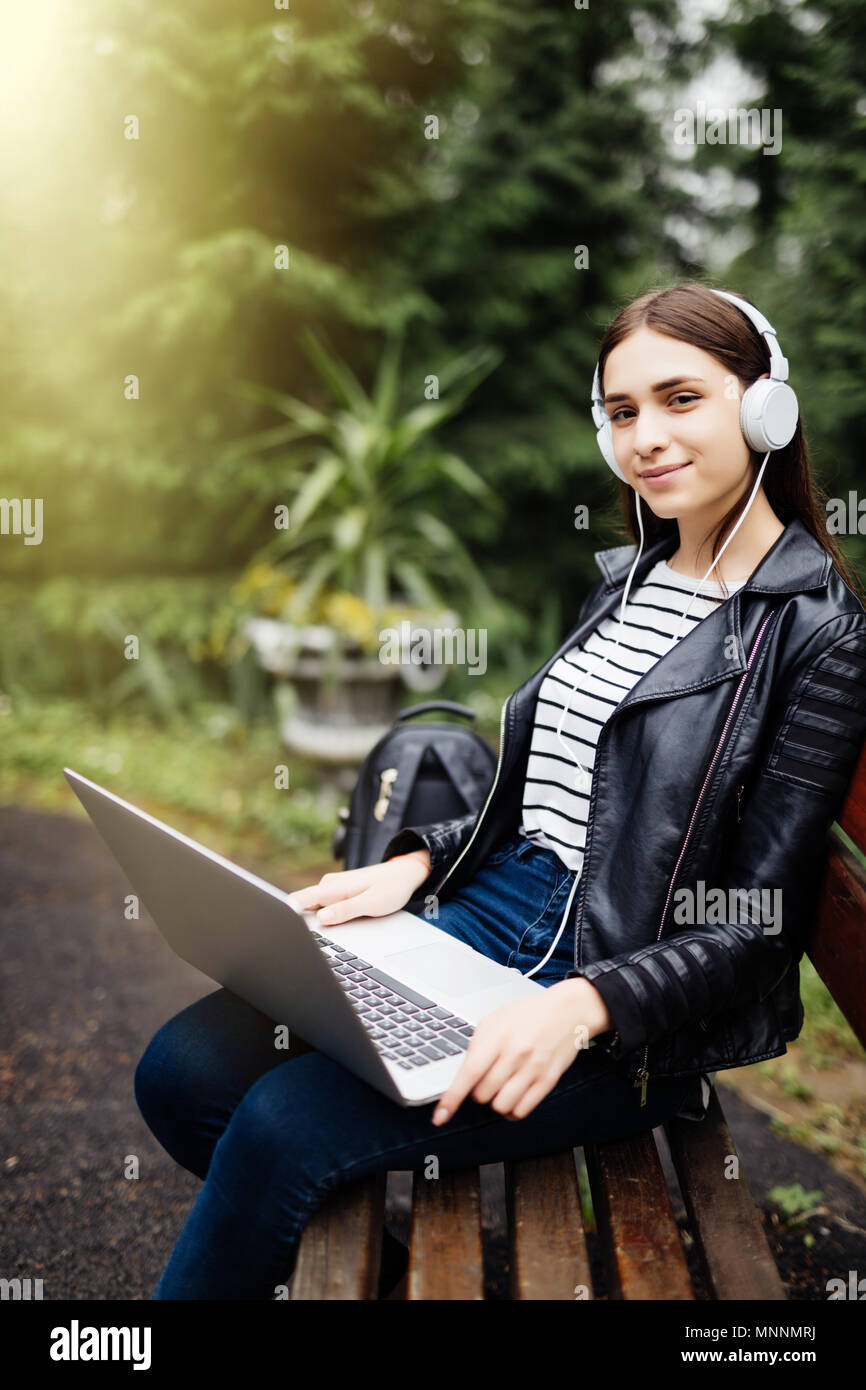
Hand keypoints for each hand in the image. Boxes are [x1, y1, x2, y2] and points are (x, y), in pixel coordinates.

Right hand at [289, 849, 431, 925]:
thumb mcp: (372, 903)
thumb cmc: (392, 888)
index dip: (284, 915)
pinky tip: (327, 927)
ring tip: (316, 937)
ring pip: (310, 907)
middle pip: (300, 906)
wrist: (405, 874)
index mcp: (332, 887)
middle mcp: (327, 885)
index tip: (281, 931)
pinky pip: (320, 906)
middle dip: (297, 923)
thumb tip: (321, 918)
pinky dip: (320, 918)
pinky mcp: (336, 892)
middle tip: (299, 942)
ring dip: (310, 922)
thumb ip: (345, 910)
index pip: (296, 900)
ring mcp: (331, 888)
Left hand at [431, 978, 610, 1125]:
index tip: (440, 1117)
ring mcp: (533, 1068)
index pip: (470, 1073)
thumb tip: (462, 1078)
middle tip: (486, 1078)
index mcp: (497, 1035)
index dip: (452, 1098)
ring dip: (495, 1102)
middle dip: (478, 1092)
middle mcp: (515, 1053)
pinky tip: (512, 1097)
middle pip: (483, 1094)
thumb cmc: (527, 1015)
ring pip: (501, 1106)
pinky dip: (512, 1110)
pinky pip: (522, 1111)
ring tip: (500, 1087)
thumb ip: (477, 1047)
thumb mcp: (495, 1020)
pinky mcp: (548, 1081)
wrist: (567, 1011)